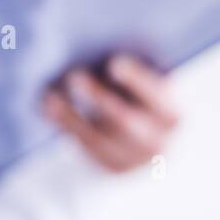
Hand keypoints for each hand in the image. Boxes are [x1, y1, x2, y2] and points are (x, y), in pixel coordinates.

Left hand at [41, 53, 180, 173]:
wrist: (145, 144)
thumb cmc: (142, 100)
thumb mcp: (146, 88)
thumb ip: (132, 75)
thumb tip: (101, 52)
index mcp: (172, 115)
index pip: (157, 98)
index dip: (137, 81)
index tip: (114, 63)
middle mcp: (157, 141)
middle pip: (125, 121)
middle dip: (99, 97)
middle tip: (75, 75)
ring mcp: (132, 160)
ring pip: (97, 138)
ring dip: (72, 114)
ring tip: (51, 95)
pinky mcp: (110, 167)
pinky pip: (83, 146)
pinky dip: (65, 124)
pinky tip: (48, 106)